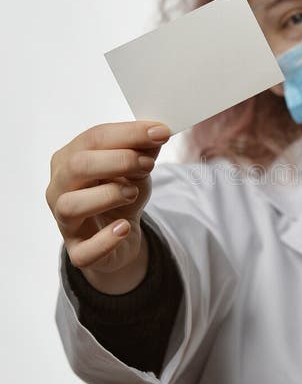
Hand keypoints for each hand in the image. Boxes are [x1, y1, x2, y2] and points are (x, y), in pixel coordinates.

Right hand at [46, 121, 171, 278]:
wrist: (120, 234)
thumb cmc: (121, 193)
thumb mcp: (136, 168)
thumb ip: (143, 150)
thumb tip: (156, 132)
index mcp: (69, 159)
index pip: (93, 138)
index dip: (128, 134)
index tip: (160, 133)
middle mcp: (59, 188)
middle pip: (76, 166)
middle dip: (117, 160)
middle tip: (148, 164)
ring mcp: (64, 221)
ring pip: (70, 206)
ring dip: (107, 195)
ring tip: (132, 193)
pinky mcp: (77, 251)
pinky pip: (85, 250)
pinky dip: (106, 239)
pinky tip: (124, 228)